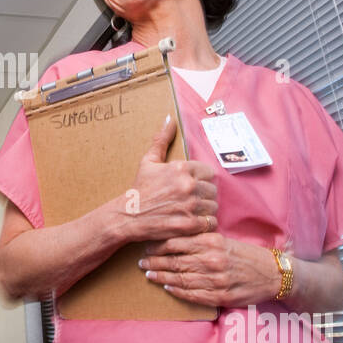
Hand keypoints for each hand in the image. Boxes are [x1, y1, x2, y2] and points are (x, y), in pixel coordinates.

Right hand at [123, 115, 218, 243]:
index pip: (208, 172)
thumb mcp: (149, 161)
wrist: (128, 215)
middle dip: (204, 195)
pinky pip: (211, 222)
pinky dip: (205, 224)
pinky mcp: (189, 224)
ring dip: (205, 210)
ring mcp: (189, 206)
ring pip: (213, 206)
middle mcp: (188, 185)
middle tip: (191, 200)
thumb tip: (170, 118)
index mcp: (181, 168)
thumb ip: (162, 140)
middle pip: (213, 190)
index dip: (201, 180)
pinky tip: (193, 223)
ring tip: (192, 212)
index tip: (191, 186)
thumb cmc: (140, 188)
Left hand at [139, 234, 279, 307]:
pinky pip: (192, 294)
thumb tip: (176, 236)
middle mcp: (212, 260)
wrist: (272, 274)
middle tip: (141, 262)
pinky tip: (166, 287)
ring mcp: (215, 280)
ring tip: (148, 275)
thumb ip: (202, 239)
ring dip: (161, 276)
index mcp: (213, 242)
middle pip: (175, 260)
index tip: (147, 245)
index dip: (158, 245)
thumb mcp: (225, 240)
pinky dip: (177, 291)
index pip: (177, 242)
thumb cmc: (246, 255)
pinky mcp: (219, 296)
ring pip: (180, 278)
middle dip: (154, 262)